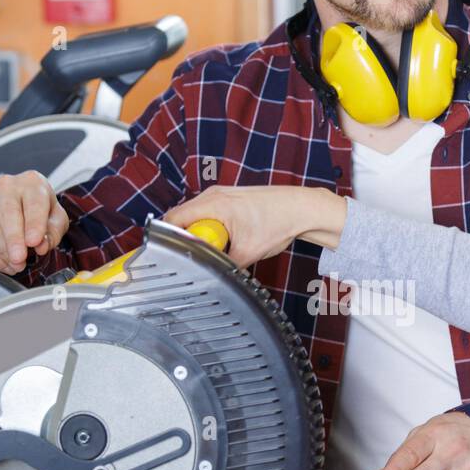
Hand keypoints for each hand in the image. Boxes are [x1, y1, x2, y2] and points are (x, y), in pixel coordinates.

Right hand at [0, 171, 68, 273]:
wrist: (19, 204)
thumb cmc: (38, 211)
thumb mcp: (56, 220)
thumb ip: (53, 233)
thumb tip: (41, 246)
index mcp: (32, 183)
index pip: (34, 204)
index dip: (34, 225)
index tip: (34, 242)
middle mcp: (6, 185)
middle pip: (7, 216)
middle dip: (13, 242)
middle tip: (20, 260)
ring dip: (2, 253)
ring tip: (16, 265)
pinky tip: (2, 262)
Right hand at [163, 185, 346, 268]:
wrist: (301, 209)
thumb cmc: (279, 222)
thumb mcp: (248, 252)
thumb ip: (225, 265)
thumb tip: (213, 276)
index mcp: (213, 204)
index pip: (174, 219)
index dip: (169, 238)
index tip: (172, 255)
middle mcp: (213, 194)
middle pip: (181, 217)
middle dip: (186, 238)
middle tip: (199, 254)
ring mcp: (220, 194)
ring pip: (195, 216)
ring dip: (201, 233)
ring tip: (218, 246)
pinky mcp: (228, 198)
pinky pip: (208, 214)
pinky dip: (212, 227)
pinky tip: (227, 237)